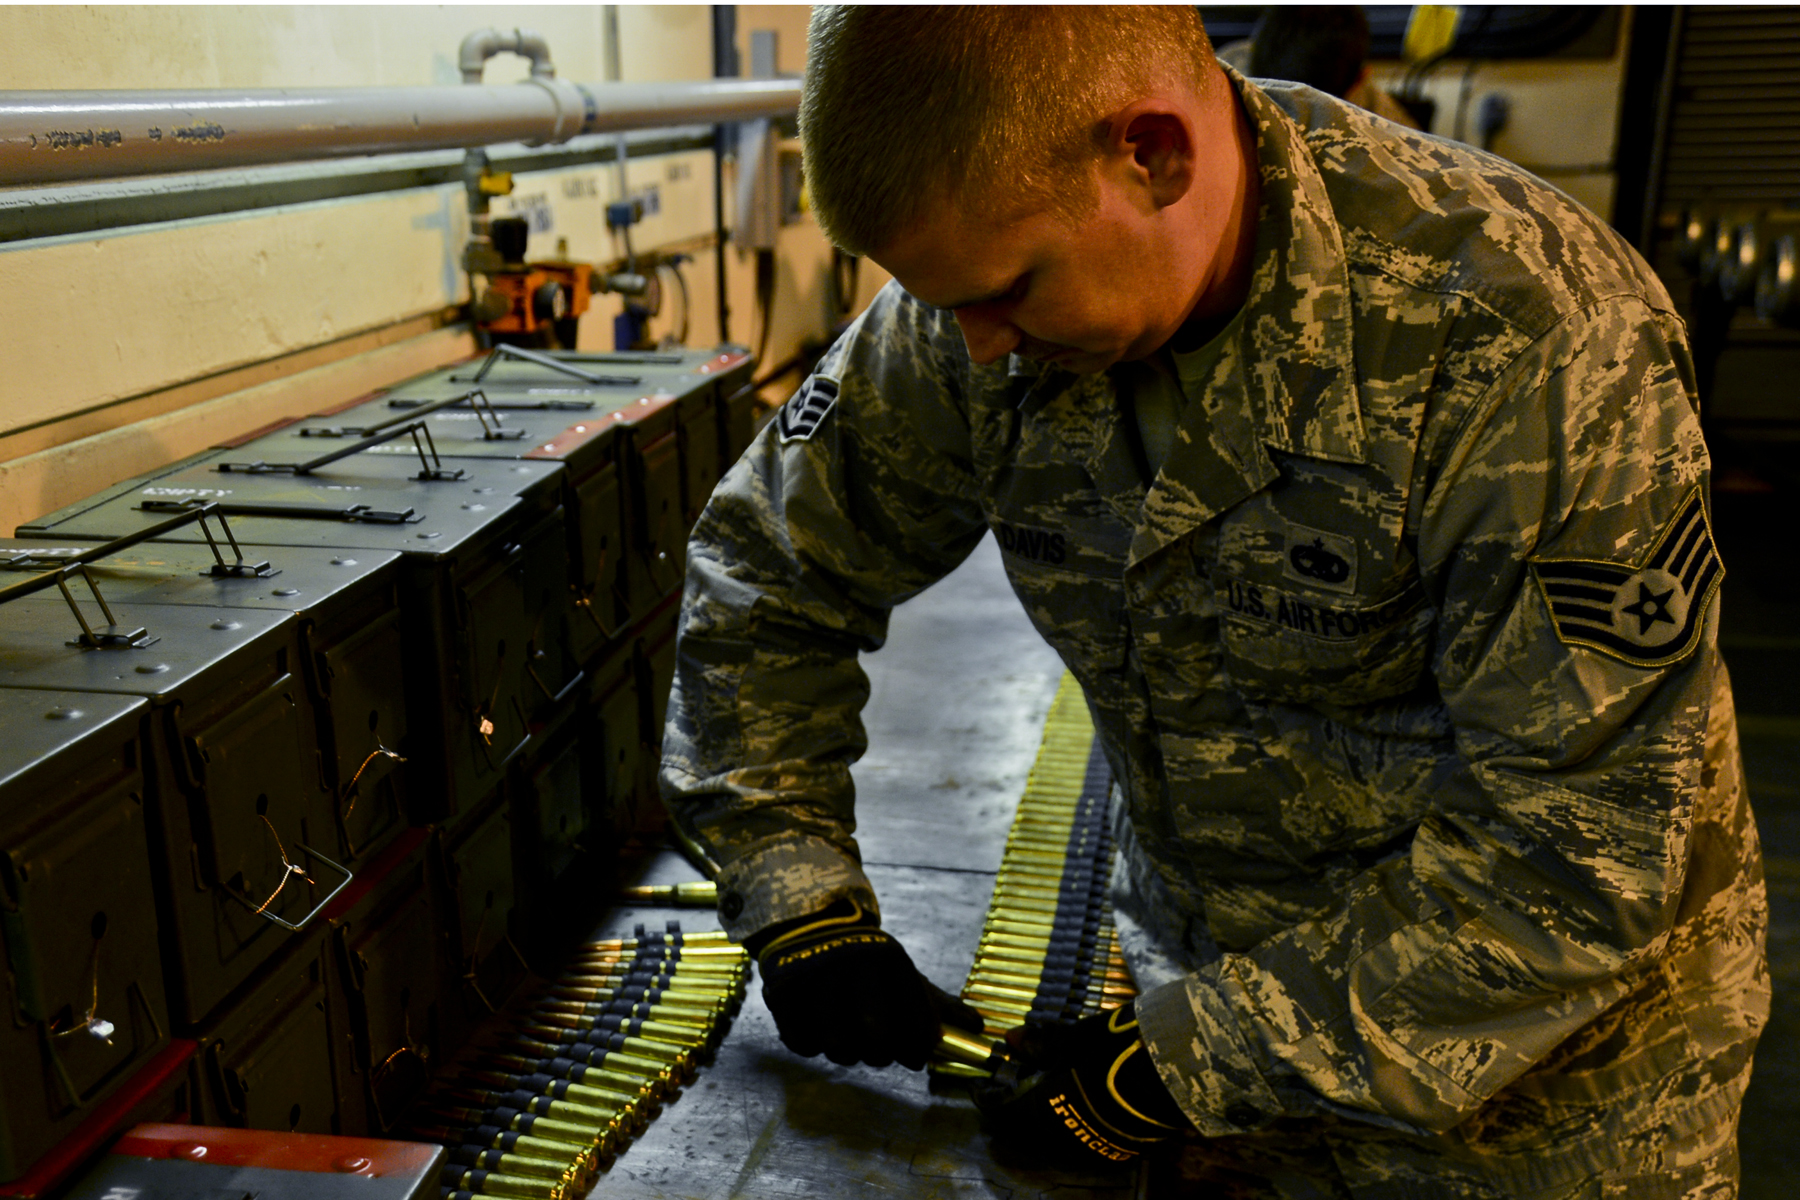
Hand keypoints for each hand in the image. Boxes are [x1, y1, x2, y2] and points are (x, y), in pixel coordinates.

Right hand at [750, 898, 983, 1069]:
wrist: (807, 923)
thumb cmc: (865, 960)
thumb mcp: (901, 971)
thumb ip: (938, 1004)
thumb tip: (980, 1028)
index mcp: (890, 956)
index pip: (915, 1021)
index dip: (918, 1048)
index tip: (914, 1057)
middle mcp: (853, 963)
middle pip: (876, 1041)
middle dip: (880, 1054)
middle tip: (877, 1049)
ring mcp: (814, 977)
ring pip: (838, 1048)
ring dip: (846, 1053)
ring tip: (848, 1039)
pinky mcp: (780, 991)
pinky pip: (801, 1044)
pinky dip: (811, 1046)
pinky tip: (817, 1029)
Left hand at [975, 1005, 1188, 1167]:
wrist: (1166, 1073)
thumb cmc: (1107, 1050)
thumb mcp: (1068, 1039)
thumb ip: (1038, 1043)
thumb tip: (1012, 1040)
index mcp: (1037, 1113)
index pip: (997, 1111)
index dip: (986, 1095)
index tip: (982, 1081)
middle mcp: (1057, 1140)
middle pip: (1021, 1129)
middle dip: (1011, 1107)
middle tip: (1011, 1083)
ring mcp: (1087, 1150)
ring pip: (1048, 1138)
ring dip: (1039, 1116)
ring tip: (1043, 1089)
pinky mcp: (1114, 1152)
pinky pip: (1077, 1141)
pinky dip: (1066, 1123)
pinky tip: (1074, 1103)